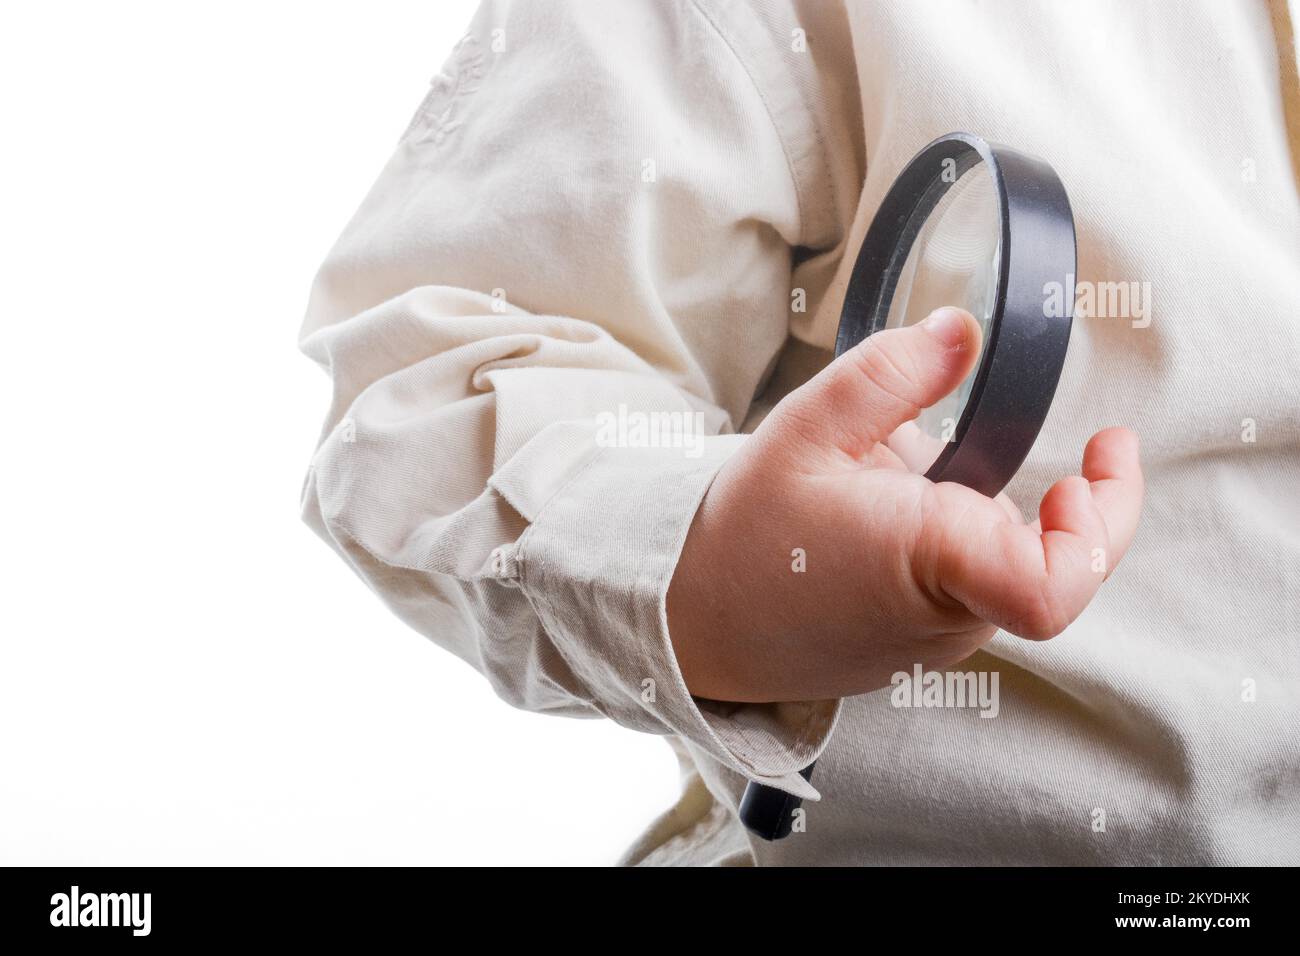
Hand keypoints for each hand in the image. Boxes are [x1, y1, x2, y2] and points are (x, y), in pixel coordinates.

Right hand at [666, 307, 1143, 702]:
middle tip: (1083, 456)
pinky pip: (976, 594)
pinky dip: (975, 549)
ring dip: (1013, 525)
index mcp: (926, 561)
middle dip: (1074, 508)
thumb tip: (963, 331)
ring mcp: (936, 642)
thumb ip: (889, 375)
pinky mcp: (923, 648)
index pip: (1054, 583)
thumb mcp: (806, 430)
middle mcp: (945, 617)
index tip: (1093, 463)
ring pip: (1016, 577)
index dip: (1103, 523)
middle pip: (1059, 569)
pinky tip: (916, 518)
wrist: (695, 622)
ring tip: (946, 484)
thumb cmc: (744, 535)